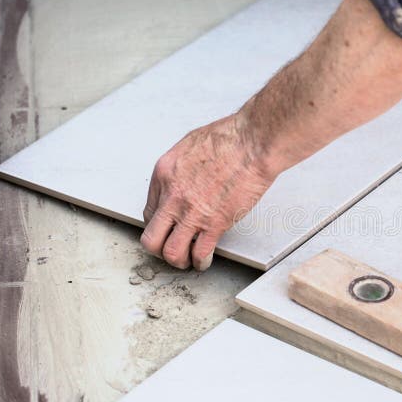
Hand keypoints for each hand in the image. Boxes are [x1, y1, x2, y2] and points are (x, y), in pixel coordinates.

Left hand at [141, 112, 274, 270]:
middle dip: (160, 248)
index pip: (149, 212)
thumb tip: (183, 178)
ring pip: (170, 252)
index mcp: (164, 175)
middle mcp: (172, 197)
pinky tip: (205, 260)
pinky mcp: (214, 224)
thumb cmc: (229, 139)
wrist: (251, 144)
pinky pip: (200, 253)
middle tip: (171, 249)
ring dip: (178, 260)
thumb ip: (181, 167)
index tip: (168, 228)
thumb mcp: (189, 145)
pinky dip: (201, 262)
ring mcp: (192, 213)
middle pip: (151, 238)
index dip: (159, 225)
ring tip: (187, 259)